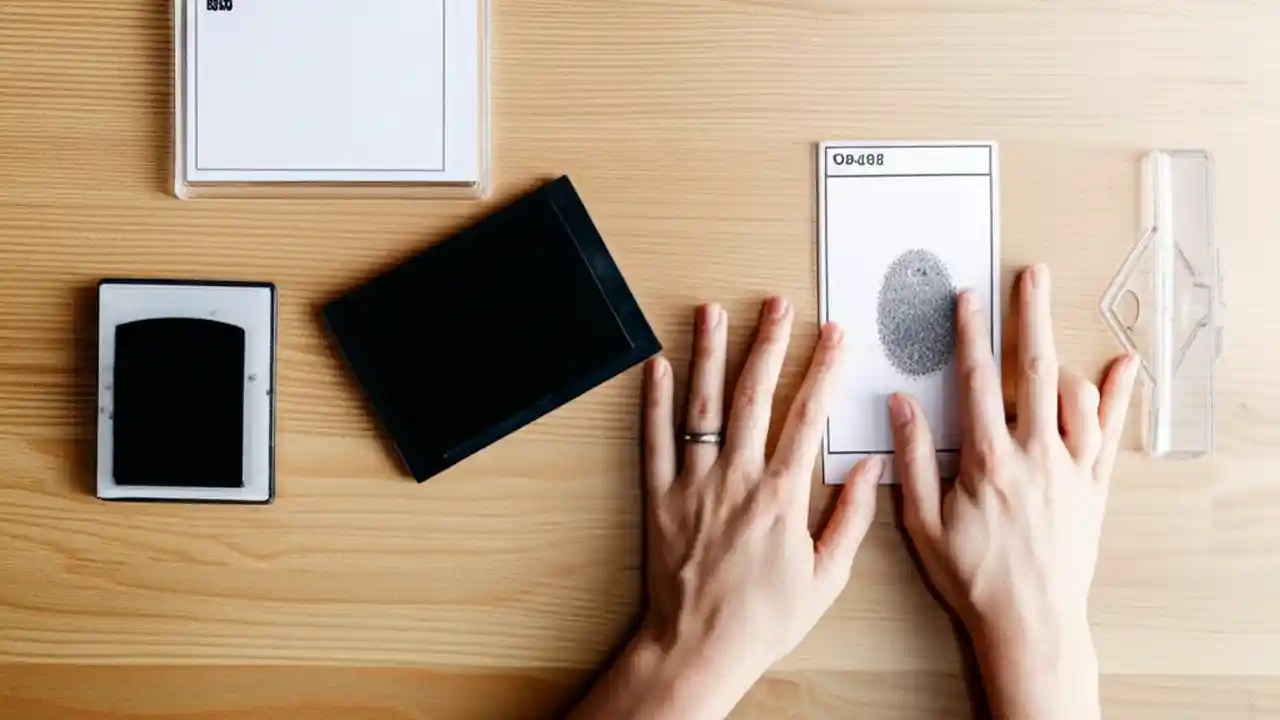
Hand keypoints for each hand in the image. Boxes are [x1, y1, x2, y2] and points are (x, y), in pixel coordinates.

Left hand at [570, 297, 881, 719]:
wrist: (699, 648)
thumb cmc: (764, 619)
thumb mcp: (827, 577)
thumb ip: (853, 518)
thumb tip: (873, 468)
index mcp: (781, 495)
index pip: (807, 414)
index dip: (822, 368)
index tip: (833, 334)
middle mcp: (736, 479)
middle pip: (753, 395)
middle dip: (768, 343)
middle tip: (776, 304)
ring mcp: (693, 484)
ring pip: (702, 406)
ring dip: (709, 354)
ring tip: (712, 312)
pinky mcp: (660, 497)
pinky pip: (655, 439)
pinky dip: (655, 400)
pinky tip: (658, 364)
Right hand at [892, 265, 1138, 719]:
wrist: (1031, 623)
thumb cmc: (973, 578)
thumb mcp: (923, 523)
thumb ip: (913, 460)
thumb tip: (900, 406)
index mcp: (988, 461)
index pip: (978, 382)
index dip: (970, 335)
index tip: (966, 300)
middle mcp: (1036, 456)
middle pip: (1034, 370)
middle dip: (1029, 317)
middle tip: (1030, 276)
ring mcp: (1072, 470)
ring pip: (1075, 396)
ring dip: (1063, 353)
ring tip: (1048, 328)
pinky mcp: (1095, 488)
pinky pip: (1110, 433)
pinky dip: (1119, 396)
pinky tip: (1122, 365)